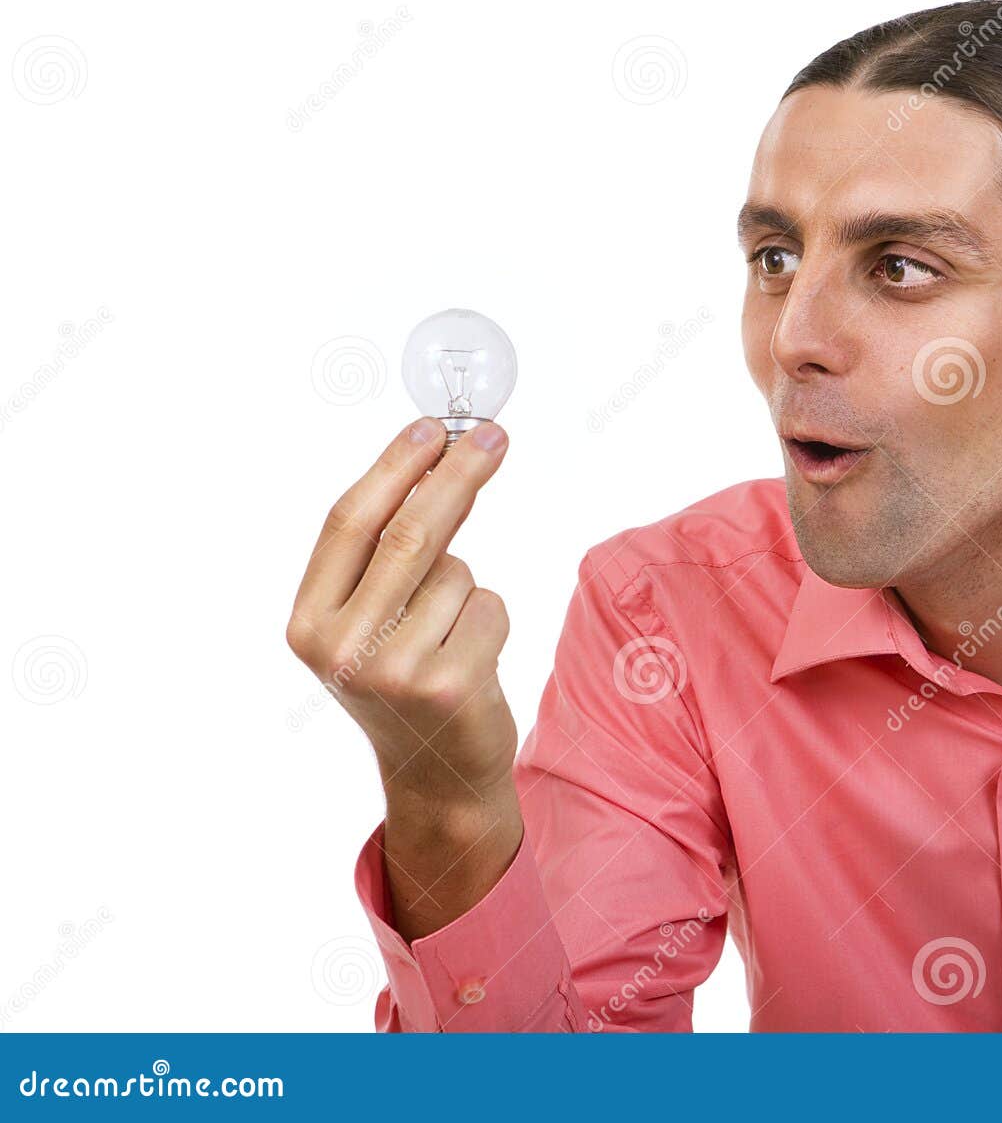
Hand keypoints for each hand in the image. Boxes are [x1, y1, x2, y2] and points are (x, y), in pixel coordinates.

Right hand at [286, 418, 517, 817]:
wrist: (436, 776)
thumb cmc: (405, 681)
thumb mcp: (369, 623)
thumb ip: (383, 555)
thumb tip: (435, 458)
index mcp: (307, 623)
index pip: (349, 522)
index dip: (393, 466)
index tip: (432, 427)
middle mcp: (341, 648)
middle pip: (409, 532)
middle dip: (456, 473)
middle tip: (492, 435)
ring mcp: (395, 669)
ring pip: (457, 573)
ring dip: (467, 588)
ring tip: (450, 637)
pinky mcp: (450, 684)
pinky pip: (490, 606)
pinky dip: (492, 619)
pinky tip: (472, 660)